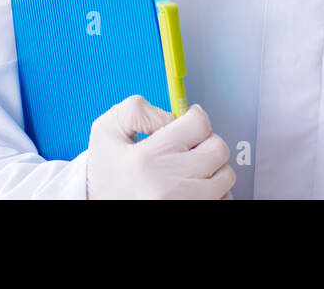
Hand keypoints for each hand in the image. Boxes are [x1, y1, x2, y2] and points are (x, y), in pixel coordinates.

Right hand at [85, 95, 234, 198]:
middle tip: (190, 145)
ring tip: (190, 168)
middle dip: (206, 141)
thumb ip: (136, 109)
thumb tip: (170, 116)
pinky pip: (223, 200)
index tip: (187, 122)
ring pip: (225, 176)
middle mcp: (169, 185)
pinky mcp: (192, 214)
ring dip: (212, 167)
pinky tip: (194, 187)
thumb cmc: (105, 172)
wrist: (98, 205)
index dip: (195, 117)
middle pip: (218, 149)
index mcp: (148, 158)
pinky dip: (214, 191)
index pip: (198, 125)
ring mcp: (184, 204)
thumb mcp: (106, 130)